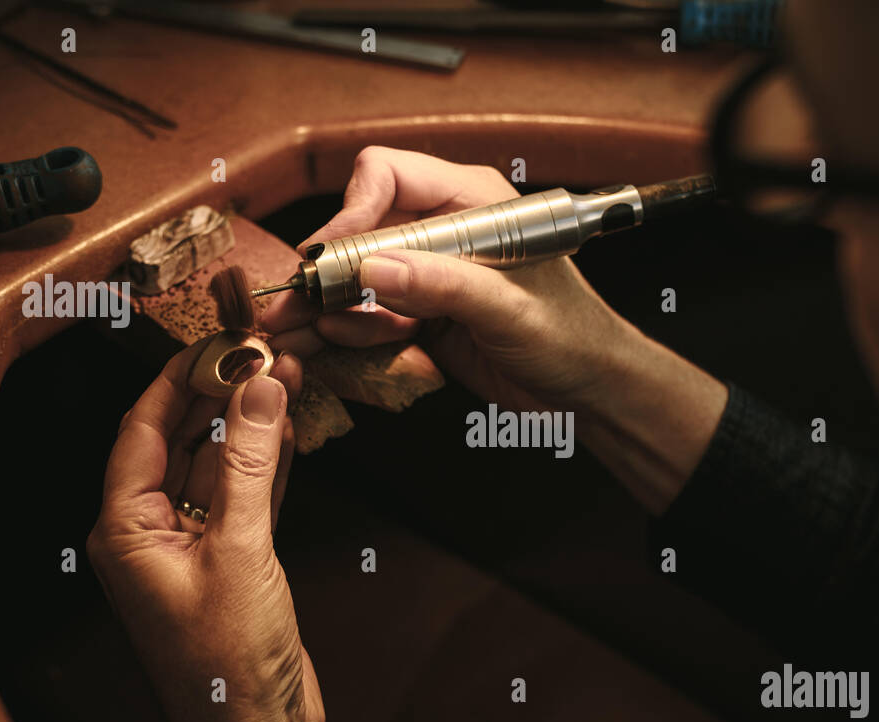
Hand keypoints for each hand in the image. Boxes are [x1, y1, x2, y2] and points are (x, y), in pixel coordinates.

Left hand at [87, 343, 365, 721]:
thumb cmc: (227, 658)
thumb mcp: (240, 548)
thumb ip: (250, 463)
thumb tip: (259, 386)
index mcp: (124, 528)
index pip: (142, 428)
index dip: (180, 377)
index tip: (220, 338)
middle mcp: (148, 533)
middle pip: (179, 441)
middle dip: (220, 394)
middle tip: (263, 351)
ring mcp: (191, 548)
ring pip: (216, 466)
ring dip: (248, 425)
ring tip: (285, 375)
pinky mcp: (231, 562)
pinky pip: (242, 496)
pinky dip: (266, 464)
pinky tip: (288, 429)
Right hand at [262, 146, 728, 513]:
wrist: (587, 388)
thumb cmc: (571, 336)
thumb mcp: (510, 310)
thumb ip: (444, 285)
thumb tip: (376, 266)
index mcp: (471, 201)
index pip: (387, 175)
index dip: (350, 212)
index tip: (330, 260)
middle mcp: (443, 229)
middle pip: (359, 230)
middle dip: (326, 271)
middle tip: (291, 306)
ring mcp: (429, 272)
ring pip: (355, 276)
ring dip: (331, 308)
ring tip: (316, 336)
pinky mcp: (420, 312)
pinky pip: (368, 314)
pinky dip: (348, 333)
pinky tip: (340, 347)